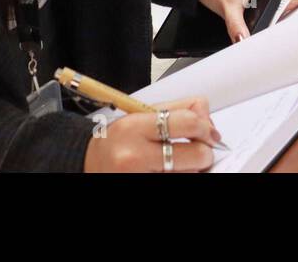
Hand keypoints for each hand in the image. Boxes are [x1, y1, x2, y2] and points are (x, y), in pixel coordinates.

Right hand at [83, 95, 219, 171]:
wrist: (88, 164)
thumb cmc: (117, 140)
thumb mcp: (140, 115)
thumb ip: (177, 109)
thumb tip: (208, 120)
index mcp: (135, 128)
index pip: (188, 122)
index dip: (205, 127)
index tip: (208, 131)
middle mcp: (136, 156)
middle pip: (197, 155)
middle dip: (204, 152)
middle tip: (198, 150)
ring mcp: (140, 178)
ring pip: (191, 175)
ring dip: (192, 169)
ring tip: (177, 162)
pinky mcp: (144, 189)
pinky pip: (180, 183)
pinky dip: (182, 176)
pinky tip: (171, 171)